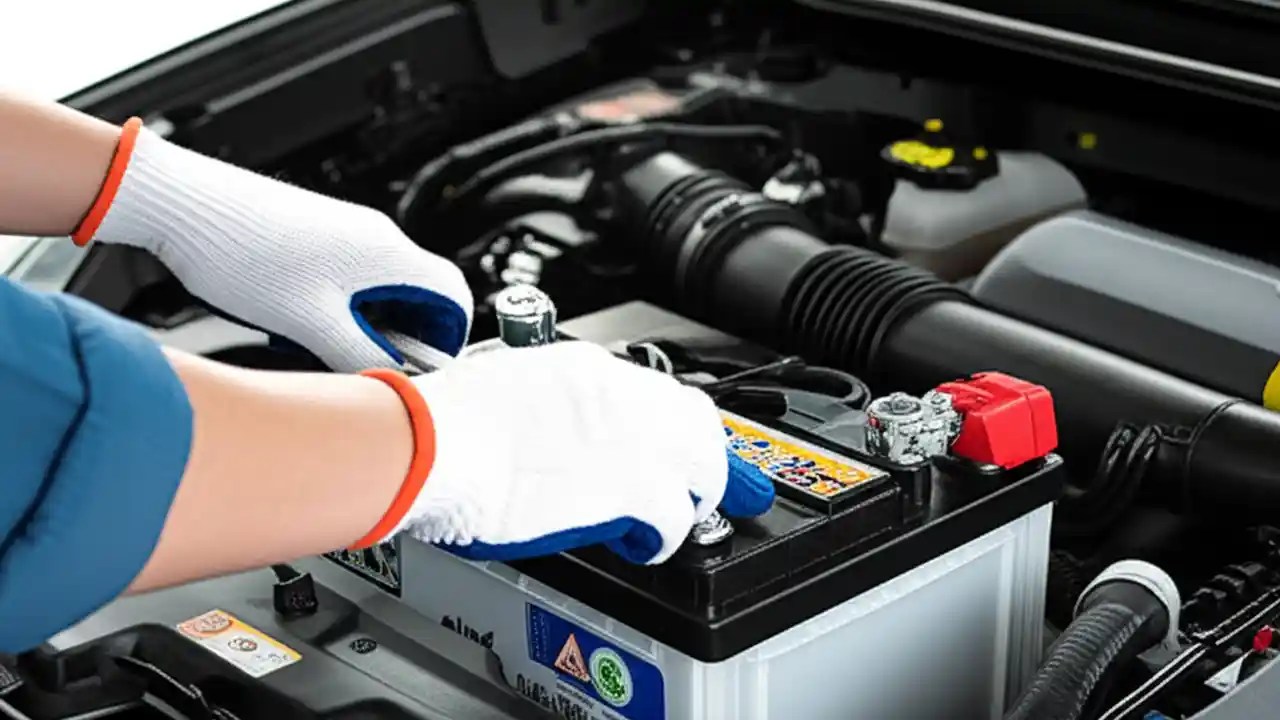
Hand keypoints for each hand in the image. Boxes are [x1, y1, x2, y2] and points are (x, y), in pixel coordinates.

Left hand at [83, 123, 471, 371]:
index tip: (425, 368)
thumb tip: (393, 383)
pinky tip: (298, 324)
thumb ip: (360, 358)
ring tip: (324, 347)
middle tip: (373, 367)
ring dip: (366, 325)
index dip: (448, 339)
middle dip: (404, 337)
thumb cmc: (243, 255)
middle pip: (419, 295)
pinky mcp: (316, 235)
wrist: (185, 205)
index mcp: (387, 255)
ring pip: (380, 290)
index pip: (453, 297)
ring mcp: (345, 234)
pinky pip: (349, 279)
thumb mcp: (308, 324)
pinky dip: (340, 309)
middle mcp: (375, 238)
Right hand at [390, 342, 774, 563]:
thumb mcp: (502, 386)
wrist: (434, 445)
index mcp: (584, 368)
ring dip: (689, 497)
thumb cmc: (444, 422)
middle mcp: (620, 395)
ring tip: (671, 521)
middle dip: (708, 458)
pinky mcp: (634, 488)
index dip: (676, 422)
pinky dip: (661, 538)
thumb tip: (554, 427)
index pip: (655, 390)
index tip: (686, 438)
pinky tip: (638, 546)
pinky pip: (674, 520)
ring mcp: (634, 439)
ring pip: (702, 468)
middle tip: (715, 487)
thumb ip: (545, 404)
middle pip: (697, 423)